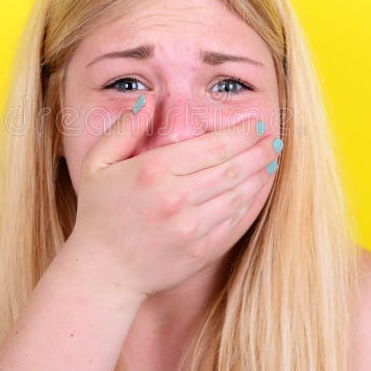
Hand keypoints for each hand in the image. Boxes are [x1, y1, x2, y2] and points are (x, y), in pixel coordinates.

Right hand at [66, 96, 280, 299]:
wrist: (103, 273)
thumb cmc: (99, 213)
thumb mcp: (99, 163)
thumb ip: (125, 128)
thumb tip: (150, 98)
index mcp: (153, 172)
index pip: (213, 146)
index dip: (241, 134)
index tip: (254, 124)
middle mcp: (176, 199)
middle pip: (233, 168)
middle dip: (258, 150)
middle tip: (272, 138)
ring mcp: (191, 229)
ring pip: (240, 194)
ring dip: (261, 174)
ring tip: (271, 158)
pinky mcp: (202, 252)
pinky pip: (238, 222)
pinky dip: (255, 202)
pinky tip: (261, 187)